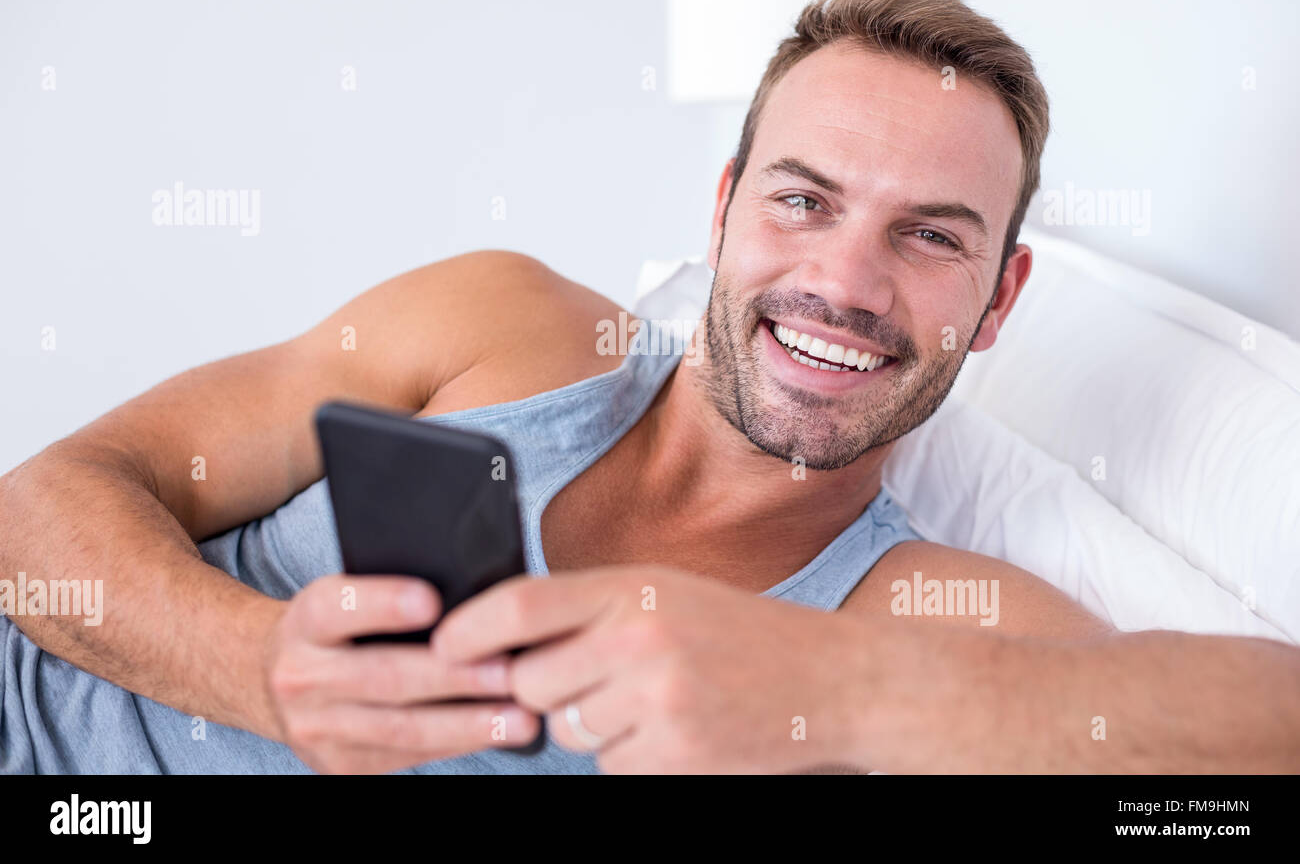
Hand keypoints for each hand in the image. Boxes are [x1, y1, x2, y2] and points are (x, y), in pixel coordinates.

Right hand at [262, 574, 541, 773]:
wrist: (272, 677)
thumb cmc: (339, 626)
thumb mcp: (346, 595)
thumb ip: (393, 595)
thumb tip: (477, 598)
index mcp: (305, 620)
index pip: (337, 606)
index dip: (383, 604)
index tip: (432, 600)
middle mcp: (300, 676)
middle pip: (382, 676)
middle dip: (453, 676)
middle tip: (511, 670)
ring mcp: (316, 728)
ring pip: (401, 728)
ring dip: (468, 724)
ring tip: (521, 717)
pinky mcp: (338, 766)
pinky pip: (406, 756)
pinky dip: (456, 745)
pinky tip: (495, 733)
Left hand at [431, 565, 870, 772]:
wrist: (832, 681)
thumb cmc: (738, 632)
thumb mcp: (667, 594)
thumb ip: (591, 609)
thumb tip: (503, 645)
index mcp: (634, 588)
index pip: (520, 605)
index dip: (468, 630)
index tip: (444, 646)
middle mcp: (640, 640)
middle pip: (532, 682)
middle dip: (547, 689)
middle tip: (598, 678)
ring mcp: (658, 703)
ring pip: (570, 731)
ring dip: (596, 724)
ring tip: (658, 700)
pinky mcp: (674, 758)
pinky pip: (611, 767)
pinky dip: (634, 756)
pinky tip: (679, 730)